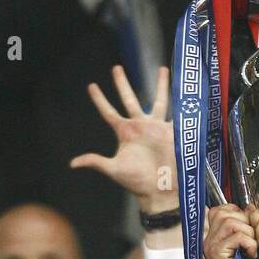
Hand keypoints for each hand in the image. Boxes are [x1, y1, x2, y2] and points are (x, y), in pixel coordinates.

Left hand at [72, 65, 175, 213]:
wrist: (161, 190)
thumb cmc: (137, 182)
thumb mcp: (114, 169)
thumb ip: (95, 161)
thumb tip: (72, 164)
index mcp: (125, 133)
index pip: (108, 112)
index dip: (99, 99)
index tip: (91, 86)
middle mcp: (140, 126)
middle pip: (129, 99)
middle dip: (122, 83)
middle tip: (116, 68)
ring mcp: (157, 127)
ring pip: (159, 100)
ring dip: (161, 85)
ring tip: (162, 69)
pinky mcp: (172, 132)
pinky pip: (177, 114)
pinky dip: (182, 102)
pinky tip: (186, 89)